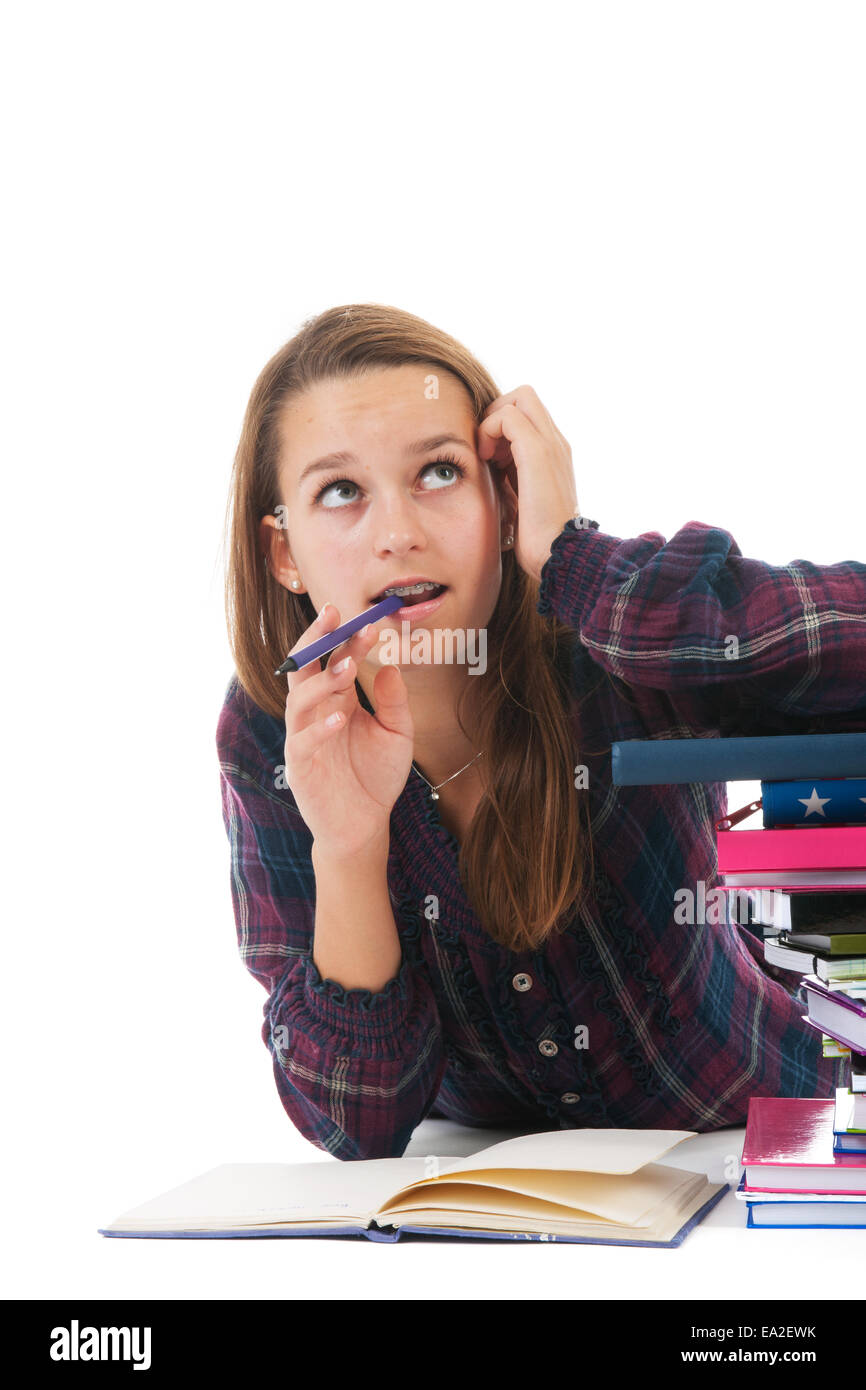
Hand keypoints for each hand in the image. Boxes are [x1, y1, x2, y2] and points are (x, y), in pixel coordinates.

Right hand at [282, 605, 413, 857]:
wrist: (364, 826)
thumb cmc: (376, 778)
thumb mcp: (398, 735)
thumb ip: (394, 703)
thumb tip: (391, 667)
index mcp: (337, 701)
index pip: (336, 661)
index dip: (347, 639)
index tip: (366, 617)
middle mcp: (315, 714)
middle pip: (305, 669)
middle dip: (316, 640)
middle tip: (333, 616)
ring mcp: (303, 739)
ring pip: (299, 701)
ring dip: (321, 681)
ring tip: (347, 666)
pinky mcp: (300, 768)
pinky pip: (302, 742)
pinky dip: (319, 728)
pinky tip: (340, 717)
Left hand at [477, 385, 578, 581]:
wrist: (558, 555)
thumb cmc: (538, 540)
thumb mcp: (522, 501)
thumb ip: (512, 479)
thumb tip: (489, 473)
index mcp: (554, 454)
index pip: (527, 414)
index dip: (502, 426)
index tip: (490, 458)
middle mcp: (556, 443)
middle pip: (524, 395)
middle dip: (496, 413)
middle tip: (485, 448)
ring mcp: (550, 444)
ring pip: (518, 397)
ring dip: (492, 421)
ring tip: (486, 455)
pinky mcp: (537, 451)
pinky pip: (507, 415)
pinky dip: (488, 430)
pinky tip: (485, 460)